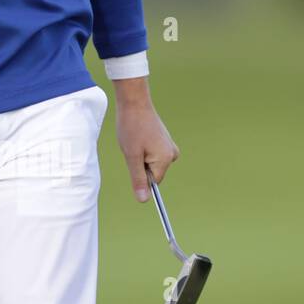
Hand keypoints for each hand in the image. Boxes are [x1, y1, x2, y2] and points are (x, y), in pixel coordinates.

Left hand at [112, 77, 177, 201]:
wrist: (134, 103)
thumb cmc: (131, 128)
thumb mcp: (131, 156)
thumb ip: (138, 179)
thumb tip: (144, 200)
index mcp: (166, 160)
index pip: (153, 181)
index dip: (139, 173)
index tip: (133, 156)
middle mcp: (172, 155)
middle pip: (152, 172)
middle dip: (140, 164)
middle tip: (133, 146)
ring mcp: (170, 147)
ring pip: (151, 163)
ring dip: (140, 156)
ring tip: (135, 140)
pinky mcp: (165, 141)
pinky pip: (152, 154)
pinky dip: (142, 149)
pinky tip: (139, 136)